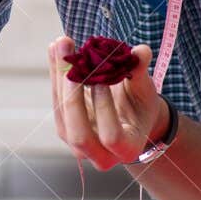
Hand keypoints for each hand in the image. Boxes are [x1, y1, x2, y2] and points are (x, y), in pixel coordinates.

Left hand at [49, 36, 168, 169]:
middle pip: (78, 133)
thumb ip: (141, 73)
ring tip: (62, 44)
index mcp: (127, 149)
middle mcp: (100, 155)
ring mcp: (78, 145)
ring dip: (59, 76)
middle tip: (73, 58)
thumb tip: (140, 51)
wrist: (129, 115)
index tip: (102, 79)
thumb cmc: (140, 103)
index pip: (111, 136)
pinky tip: (57, 49)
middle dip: (72, 95)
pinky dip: (55, 73)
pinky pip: (56, 101)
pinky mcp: (63, 128)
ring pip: (62, 114)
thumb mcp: (145, 90)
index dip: (104, 108)